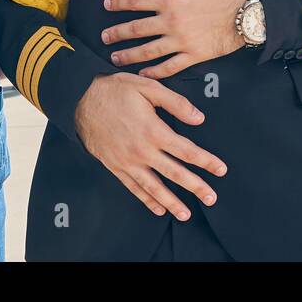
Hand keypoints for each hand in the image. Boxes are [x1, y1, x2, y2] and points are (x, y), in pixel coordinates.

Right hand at [74, 72, 227, 218]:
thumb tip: (199, 118)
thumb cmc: (116, 90)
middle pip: (174, 173)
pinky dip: (147, 200)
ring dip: (172, 202)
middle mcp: (142, 151)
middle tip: (212, 198)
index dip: (206, 161)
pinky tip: (158, 209)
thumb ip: (176, 103)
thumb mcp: (148, 87)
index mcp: (153, 130)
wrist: (80, 100)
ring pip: (154, 187)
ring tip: (186, 214)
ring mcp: (127, 162)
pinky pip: (134, 188)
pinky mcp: (115, 167)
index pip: (186, 150)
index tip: (221, 169)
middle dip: (196, 186)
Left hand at [101, 0, 246, 77]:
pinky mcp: (195, 55)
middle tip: (104, 37)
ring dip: (129, 55)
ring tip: (116, 58)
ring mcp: (182, 41)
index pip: (135, 1)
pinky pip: (170, 67)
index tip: (106, 5)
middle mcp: (172, 22)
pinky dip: (155, 71)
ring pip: (148, 51)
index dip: (118, 3)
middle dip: (116, 34)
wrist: (253, 9)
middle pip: (135, 30)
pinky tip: (144, 72)